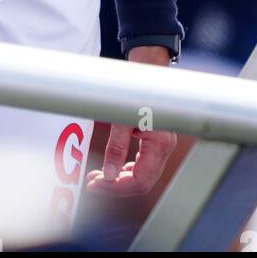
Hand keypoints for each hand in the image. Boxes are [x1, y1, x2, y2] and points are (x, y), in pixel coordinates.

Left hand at [84, 46, 176, 195]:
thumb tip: (108, 175)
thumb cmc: (137, 89)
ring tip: (97, 177)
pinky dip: (125, 170)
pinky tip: (110, 168)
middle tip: (92, 182)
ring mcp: (161, 147)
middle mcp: (164, 149)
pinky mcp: (154, 142)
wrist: (148, 70)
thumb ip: (116, 147)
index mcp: (160, 143)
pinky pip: (142, 165)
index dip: (117, 187)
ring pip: (142, 176)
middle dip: (116, 185)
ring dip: (119, 179)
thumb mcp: (121, 118)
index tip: (96, 184)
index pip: (140, 180)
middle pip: (142, 181)